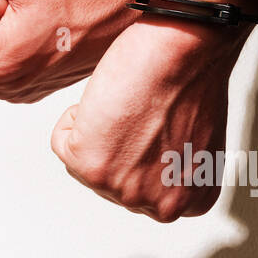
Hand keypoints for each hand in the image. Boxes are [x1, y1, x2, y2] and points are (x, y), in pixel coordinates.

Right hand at [50, 0, 257, 220]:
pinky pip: (62, 142)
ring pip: (84, 161)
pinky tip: (111, 98)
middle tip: (139, 112)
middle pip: (111, 179)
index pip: (143, 190)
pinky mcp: (93, 169)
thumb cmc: (195, 78)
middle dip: (116, 144)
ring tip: (128, 104)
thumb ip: (169, 168)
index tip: (152, 128)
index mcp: (190, 202)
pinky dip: (76, 114)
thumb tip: (141, 167)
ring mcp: (126, 192)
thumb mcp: (196, 142)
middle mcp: (162, 207)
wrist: (185, 49)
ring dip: (97, 128)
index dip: (139, 150)